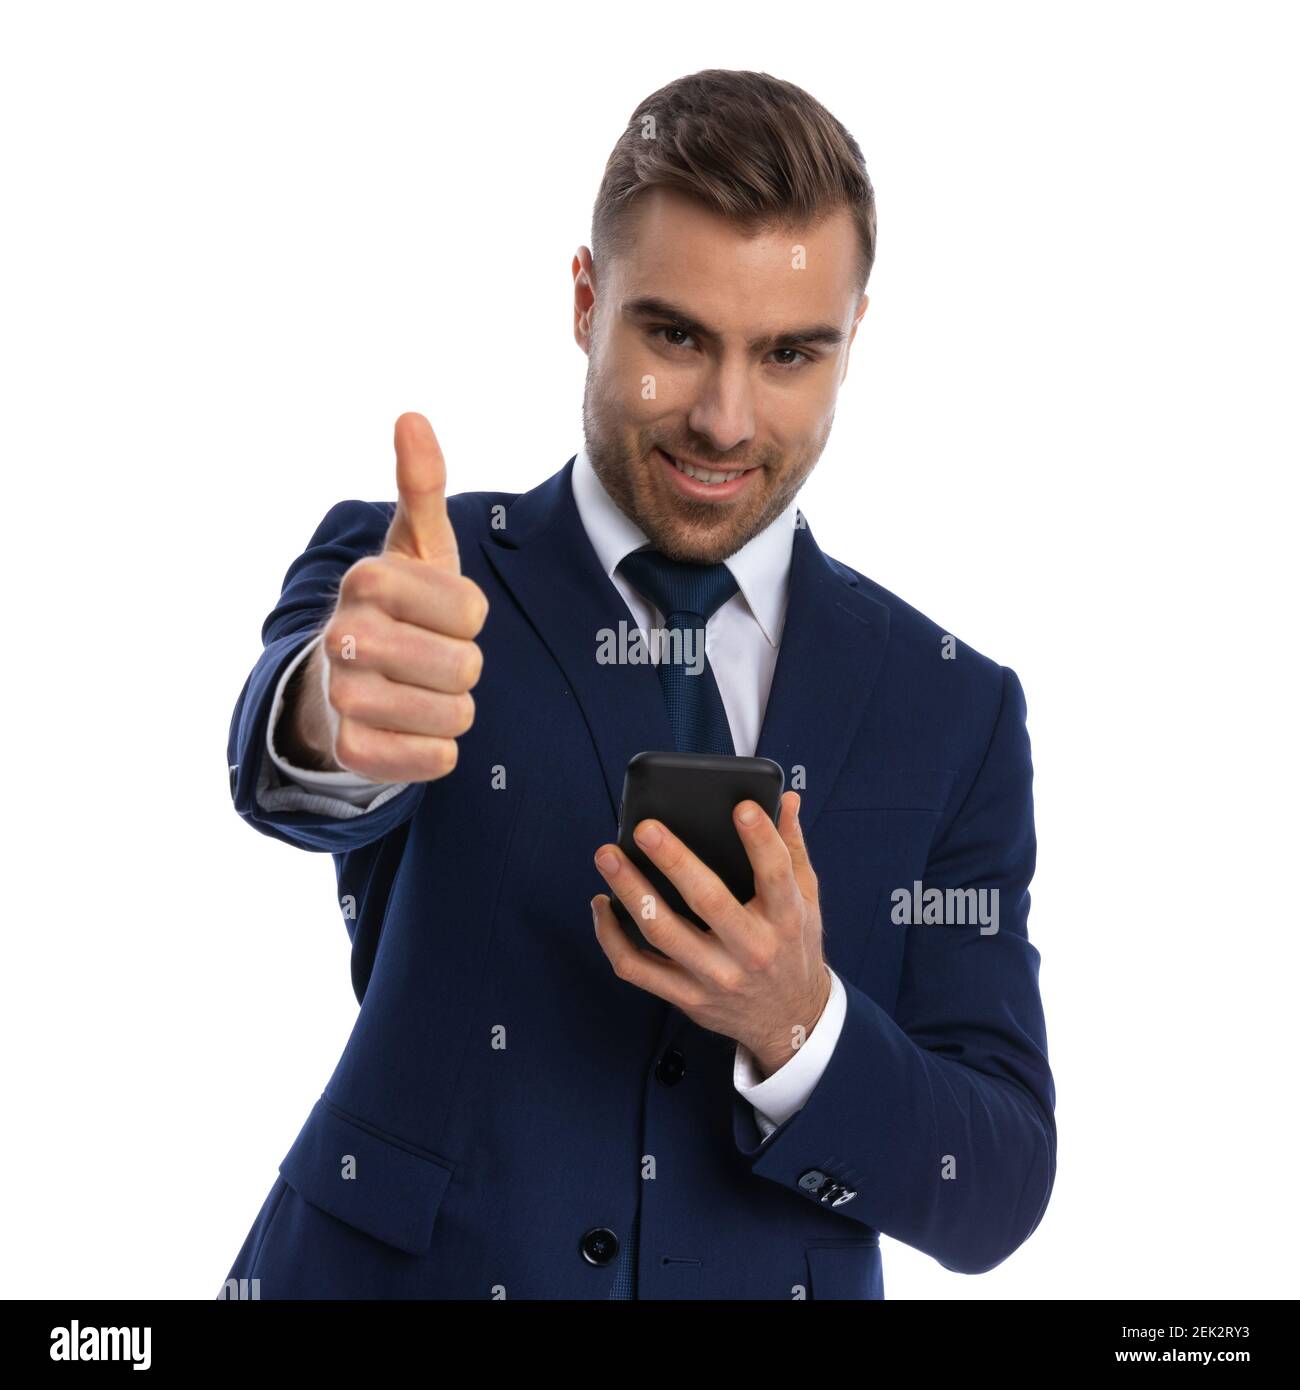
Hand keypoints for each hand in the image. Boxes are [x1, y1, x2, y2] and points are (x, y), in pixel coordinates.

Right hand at [314, 412, 488, 780]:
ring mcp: (342, 695)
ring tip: (418, 691)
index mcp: (368, 579)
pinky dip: (437, 750)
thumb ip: (421, 484)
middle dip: (462, 666)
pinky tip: (409, 729)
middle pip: (467, 667)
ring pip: (455, 714)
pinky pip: (434, 759)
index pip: (472, 611)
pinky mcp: (351, 751)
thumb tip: (412, 416)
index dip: (468, 619)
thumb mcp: (416, 545)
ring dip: (451, 708)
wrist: (343, 678)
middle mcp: (344, 634)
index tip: (437, 615)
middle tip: (429, 656)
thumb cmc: (399, 606)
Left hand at [591, 792, 831, 1076]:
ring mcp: (716, 977)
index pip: (775, 874)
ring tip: (608, 857)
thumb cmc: (793, 947)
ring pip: (663, 933)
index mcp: (785, 918)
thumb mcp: (807, 900)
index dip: (760, 840)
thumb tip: (785, 799)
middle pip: (708, 901)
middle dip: (674, 860)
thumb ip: (792, 848)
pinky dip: (611, 937)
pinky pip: (637, 968)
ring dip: (630, 892)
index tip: (742, 807)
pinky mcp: (687, 997)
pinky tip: (602, 905)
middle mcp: (751, 950)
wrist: (790, 1021)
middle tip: (644, 828)